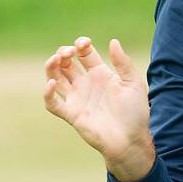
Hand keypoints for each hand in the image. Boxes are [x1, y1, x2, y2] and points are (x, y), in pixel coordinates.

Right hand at [42, 36, 154, 181]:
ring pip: (55, 78)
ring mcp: (77, 98)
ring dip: (51, 67)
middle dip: (63, 53)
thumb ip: (123, 63)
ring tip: (56, 60)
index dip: (81, 45)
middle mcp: (86, 84)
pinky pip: (53, 103)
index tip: (84, 44)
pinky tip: (51, 84)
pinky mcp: (71, 114)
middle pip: (66, 63)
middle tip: (68, 52)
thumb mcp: (134, 83)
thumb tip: (113, 41)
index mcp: (100, 74)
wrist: (131, 139)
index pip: (84, 53)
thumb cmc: (135, 112)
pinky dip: (47, 94)